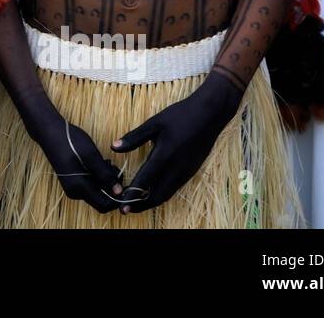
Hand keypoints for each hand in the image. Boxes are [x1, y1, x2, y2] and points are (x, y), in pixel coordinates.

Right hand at [21, 94, 125, 212]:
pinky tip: (99, 164)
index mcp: (79, 188)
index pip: (104, 205)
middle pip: (101, 199)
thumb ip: (105, 175)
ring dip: (105, 181)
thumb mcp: (91, 156)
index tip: (123, 181)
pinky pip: (90, 186)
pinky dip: (98, 178)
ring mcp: (72, 187)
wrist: (49, 132)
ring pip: (96, 192)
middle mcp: (75, 192)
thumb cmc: (70, 141)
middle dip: (112, 187)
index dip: (117, 197)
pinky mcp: (72, 181)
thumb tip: (119, 192)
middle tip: (115, 168)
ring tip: (107, 163)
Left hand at [110, 70, 243, 213]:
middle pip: (158, 196)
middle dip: (141, 205)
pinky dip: (161, 193)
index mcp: (165, 156)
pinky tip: (152, 190)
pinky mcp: (191, 170)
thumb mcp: (154, 123)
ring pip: (167, 193)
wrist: (210, 114)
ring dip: (151, 200)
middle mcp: (177, 168)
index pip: (145, 181)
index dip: (132, 195)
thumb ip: (134, 137)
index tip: (121, 206)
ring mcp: (186, 171)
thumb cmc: (180, 116)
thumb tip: (113, 146)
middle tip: (126, 209)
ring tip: (136, 203)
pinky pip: (174, 187)